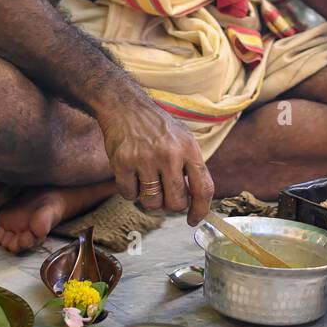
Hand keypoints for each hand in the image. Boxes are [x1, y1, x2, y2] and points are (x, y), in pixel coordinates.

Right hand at [97, 91, 213, 226]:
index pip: (204, 188)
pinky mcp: (123, 163)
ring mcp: (145, 159)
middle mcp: (169, 154)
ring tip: (147, 179)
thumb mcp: (183, 139)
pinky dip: (130, 191)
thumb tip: (196, 201)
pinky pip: (130, 196)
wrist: (125, 107)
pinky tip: (131, 173)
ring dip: (149, 199)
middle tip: (164, 193)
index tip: (193, 220)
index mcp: (189, 149)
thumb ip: (191, 167)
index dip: (201, 210)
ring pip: (152, 203)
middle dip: (170, 205)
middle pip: (176, 203)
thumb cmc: (157, 127)